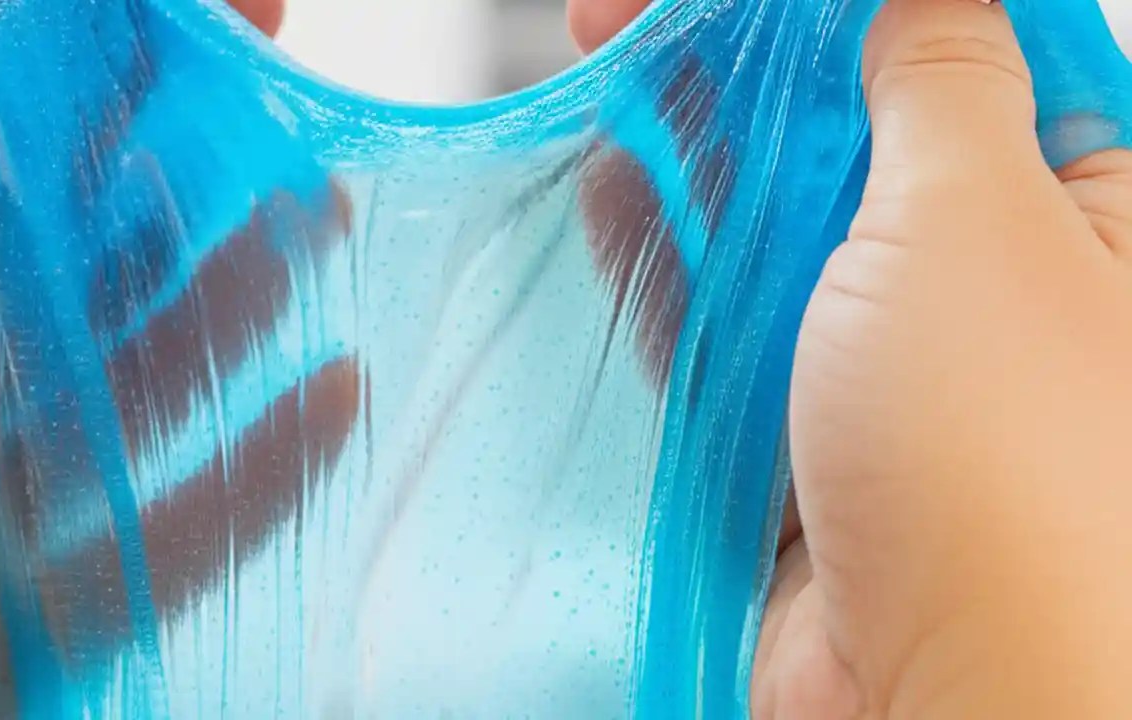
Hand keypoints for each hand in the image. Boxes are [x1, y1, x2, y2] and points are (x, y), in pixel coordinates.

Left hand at [0, 3, 307, 717]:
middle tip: (257, 108)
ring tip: (314, 219)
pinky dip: (262, 468)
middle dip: (160, 190)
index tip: (150, 31)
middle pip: (55, 274)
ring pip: (131, 388)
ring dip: (230, 306)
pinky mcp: (45, 606)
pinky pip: (175, 529)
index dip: (42, 94)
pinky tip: (331, 395)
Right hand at [569, 0, 1131, 716]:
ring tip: (612, 84)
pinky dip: (671, 256)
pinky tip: (617, 197)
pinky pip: (729, 320)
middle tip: (635, 17)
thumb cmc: (1010, 468)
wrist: (941, 711)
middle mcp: (997, 279)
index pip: (965, 46)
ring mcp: (891, 359)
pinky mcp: (805, 428)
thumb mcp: (978, 217)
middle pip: (857, 128)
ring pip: (779, 224)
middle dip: (745, 67)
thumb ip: (936, 74)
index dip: (845, 6)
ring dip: (694, 153)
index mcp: (1091, 209)